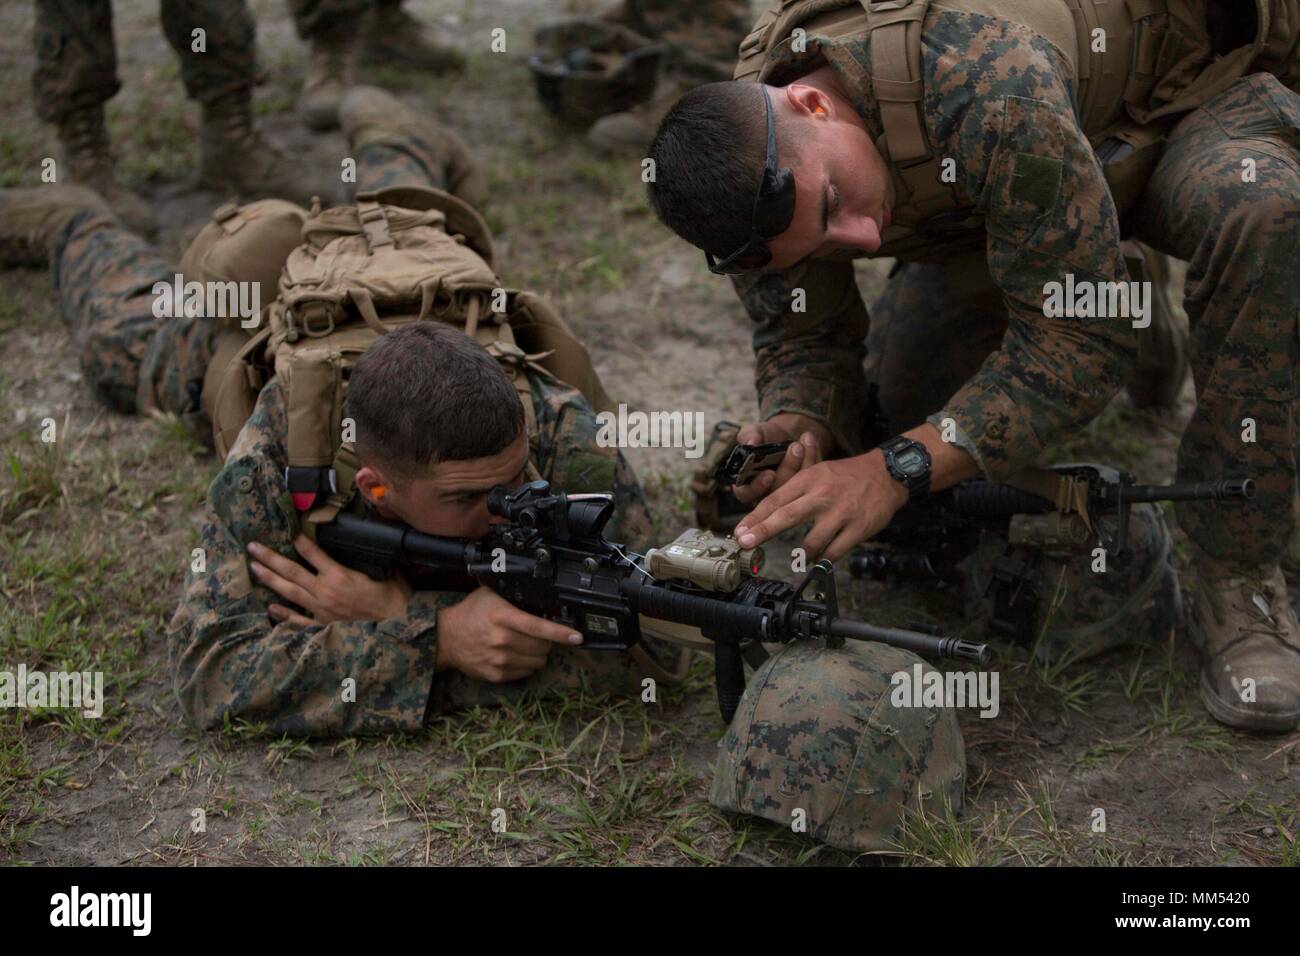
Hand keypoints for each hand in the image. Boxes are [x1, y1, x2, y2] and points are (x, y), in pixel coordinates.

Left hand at [248, 536, 410, 626]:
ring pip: (290, 592)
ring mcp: (322, 610)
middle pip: (292, 572)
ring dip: (270, 579)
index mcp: (340, 576)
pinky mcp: (324, 625)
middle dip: (270, 558)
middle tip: (252, 547)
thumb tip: (366, 543)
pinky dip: (284, 614)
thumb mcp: (384, 570)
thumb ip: (369, 558)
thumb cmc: (392, 596)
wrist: (395, 623)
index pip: (314, 554)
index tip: (289, 532)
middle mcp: (326, 592)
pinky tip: (271, 607)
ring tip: (254, 568)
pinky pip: (299, 620)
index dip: (300, 542)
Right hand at [435, 586, 584, 682]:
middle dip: (547, 642)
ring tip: (526, 646)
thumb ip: (515, 597)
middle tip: (539, 636)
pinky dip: (526, 666)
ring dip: (538, 655)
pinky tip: (516, 656)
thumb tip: (543, 599)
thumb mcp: (491, 596)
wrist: (446, 638)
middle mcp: (502, 640)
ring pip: (537, 662)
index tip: (577, 637)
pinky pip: (524, 674)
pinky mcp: (496, 675)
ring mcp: (499, 660)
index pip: (538, 626)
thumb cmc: (470, 613)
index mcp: (502, 617)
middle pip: (542, 647)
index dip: (560, 633)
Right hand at [733, 413, 834, 504]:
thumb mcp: (754, 432)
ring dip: (804, 461)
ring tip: (804, 440)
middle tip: (796, 447)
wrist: (783, 434)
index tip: (770, 473)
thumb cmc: (764, 436)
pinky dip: (813, 457)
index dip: (758, 486)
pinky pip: (811, 478)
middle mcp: (765, 493)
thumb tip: (751, 443)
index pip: (747, 493)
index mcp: (746, 483)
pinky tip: (810, 441)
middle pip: (777, 492)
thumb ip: (749, 436)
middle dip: (788, 468)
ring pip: (797, 486)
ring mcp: (787, 492)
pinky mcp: (804, 486)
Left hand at [734, 451, 907, 561]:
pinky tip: (819, 561)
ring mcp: (841, 512)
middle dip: (763, 531)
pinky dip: (824, 559)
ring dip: (800, 554)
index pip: (776, 499)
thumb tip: (765, 511)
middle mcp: (822, 494)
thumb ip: (792, 489)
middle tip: (746, 543)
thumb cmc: (847, 475)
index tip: (740, 532)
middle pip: (787, 515)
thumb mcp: (817, 471)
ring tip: (797, 559)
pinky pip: (835, 551)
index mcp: (809, 479)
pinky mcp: (858, 527)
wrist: (887, 473)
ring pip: (812, 540)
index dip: (755, 517)